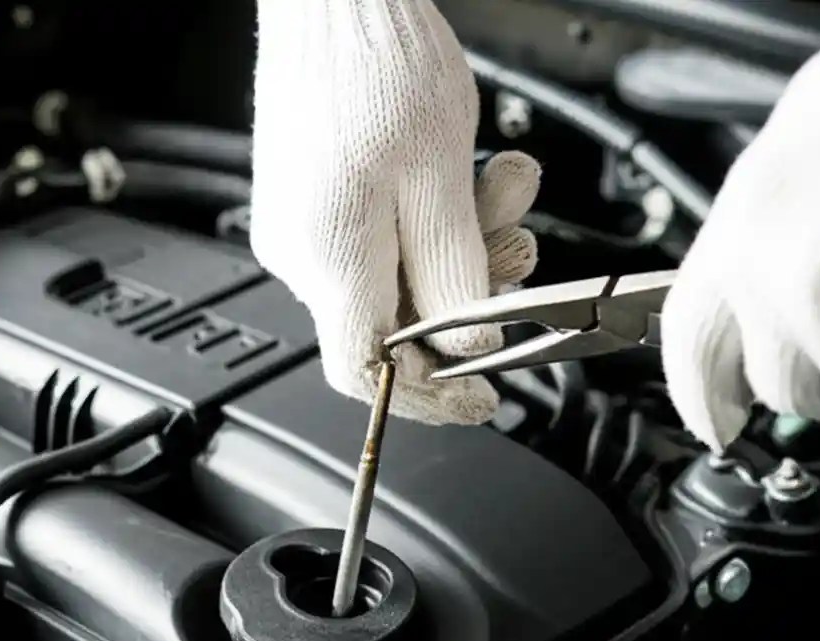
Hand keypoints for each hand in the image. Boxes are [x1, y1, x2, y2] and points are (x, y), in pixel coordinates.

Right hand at [251, 0, 539, 424]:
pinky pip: (381, 236)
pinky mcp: (314, 198)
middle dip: (470, 291)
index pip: (367, 371)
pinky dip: (434, 218)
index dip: (429, 396)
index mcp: (327, 258)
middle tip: (519, 248)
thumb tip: (465, 348)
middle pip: (394, 320)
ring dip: (465, 242)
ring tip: (506, 184)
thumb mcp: (442, 181)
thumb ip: (454, 279)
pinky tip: (470, 174)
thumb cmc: (381, 64)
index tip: (480, 397)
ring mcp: (302, 224)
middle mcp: (301, 252)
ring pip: (397, 273)